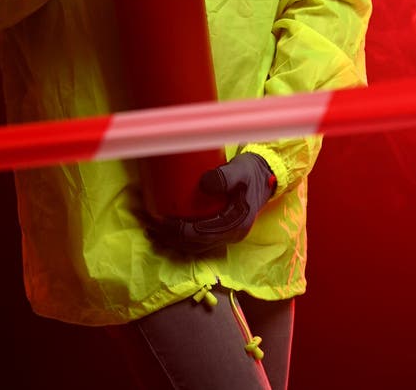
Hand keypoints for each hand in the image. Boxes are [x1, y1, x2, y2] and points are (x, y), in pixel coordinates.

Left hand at [147, 153, 276, 255]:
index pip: (199, 235)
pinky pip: (199, 239)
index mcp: (235, 225)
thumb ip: (224, 177)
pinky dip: (182, 237)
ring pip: (196, 245)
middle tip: (149, 226)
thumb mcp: (240, 170)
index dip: (176, 230)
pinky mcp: (223, 229)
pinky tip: (169, 229)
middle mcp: (231, 235)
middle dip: (170, 238)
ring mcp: (227, 234)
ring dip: (174, 240)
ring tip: (153, 230)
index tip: (158, 219)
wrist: (266, 174)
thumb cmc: (251, 171)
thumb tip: (204, 183)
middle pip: (194, 244)